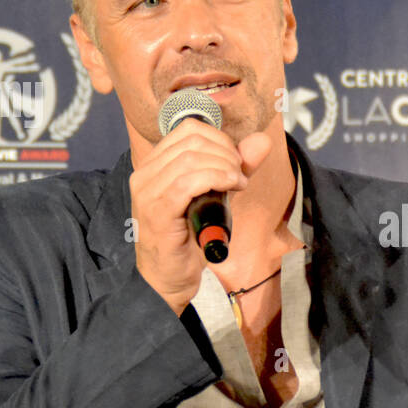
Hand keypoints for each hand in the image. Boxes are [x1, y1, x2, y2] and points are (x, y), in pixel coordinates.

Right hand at [130, 120, 271, 314]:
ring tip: (237, 183)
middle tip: (240, 174)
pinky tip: (232, 187)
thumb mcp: (216, 195)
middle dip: (226, 152)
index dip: (220, 138)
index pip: (188, 129)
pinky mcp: (157, 210)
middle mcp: (145, 173)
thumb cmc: (188, 239)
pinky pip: (188, 182)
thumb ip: (236, 167)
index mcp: (154, 164)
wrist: (169, 278)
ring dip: (224, 166)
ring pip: (191, 159)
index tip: (237, 160)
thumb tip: (262, 140)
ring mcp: (147, 191)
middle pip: (192, 140)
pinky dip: (216, 178)